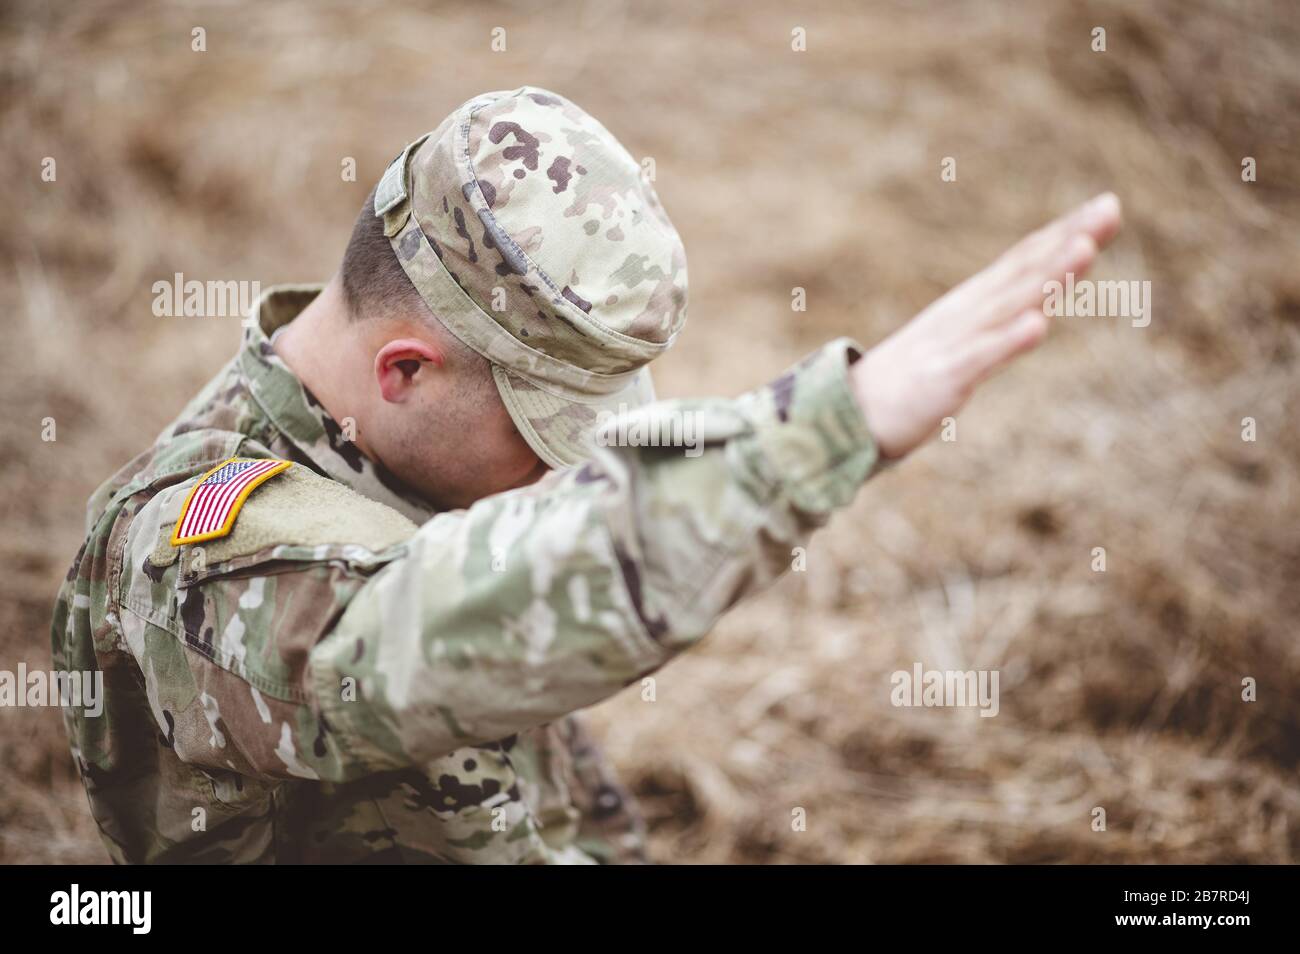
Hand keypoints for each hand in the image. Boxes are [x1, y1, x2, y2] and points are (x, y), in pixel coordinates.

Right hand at [851, 192, 1122, 458]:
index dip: (1063, 232)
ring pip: (1007, 305)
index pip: (1022, 261)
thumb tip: (1038, 307)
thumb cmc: (904, 384)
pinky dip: (1009, 340)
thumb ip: (994, 325)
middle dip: (1067, 240)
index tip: (1106, 205)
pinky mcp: (942, 379)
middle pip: (1022, 271)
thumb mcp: (956, 347)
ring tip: (1084, 249)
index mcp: (968, 306)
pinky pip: (979, 358)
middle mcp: (963, 314)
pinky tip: (1039, 324)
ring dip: (1047, 277)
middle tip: (1109, 208)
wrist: (844, 416)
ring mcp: (953, 343)